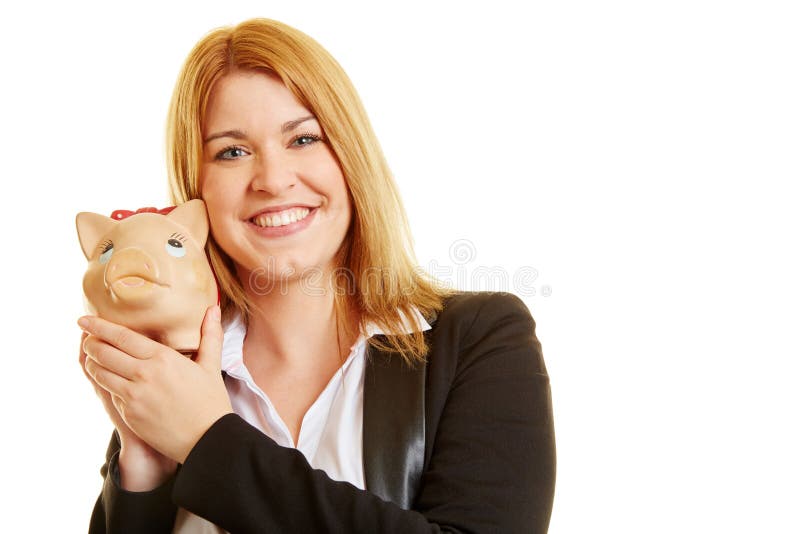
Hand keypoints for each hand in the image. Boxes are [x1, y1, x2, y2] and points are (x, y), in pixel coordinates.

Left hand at [80, 305, 232, 463]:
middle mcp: (143, 374)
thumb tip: (213, 309)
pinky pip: (110, 394)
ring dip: (93, 363)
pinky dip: (107, 384)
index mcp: (162, 358)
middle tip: (88, 338)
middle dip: (91, 343)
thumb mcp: (211, 366)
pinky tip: (111, 379)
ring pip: (100, 373)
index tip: (85, 319)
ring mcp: (133, 396)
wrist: (207, 439)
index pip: (121, 337)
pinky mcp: (129, 414)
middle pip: (103, 353)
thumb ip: (210, 335)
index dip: (99, 326)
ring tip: (94, 358)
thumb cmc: (211, 402)